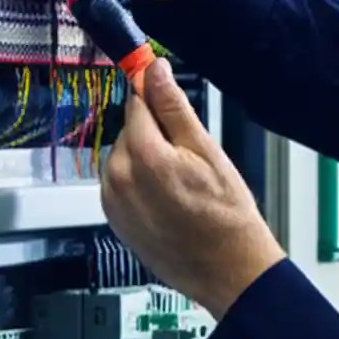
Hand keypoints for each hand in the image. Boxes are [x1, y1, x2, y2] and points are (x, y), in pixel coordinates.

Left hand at [100, 59, 286, 317]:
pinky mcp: (113, 219)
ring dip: (145, 158)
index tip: (163, 90)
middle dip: (154, 133)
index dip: (153, 94)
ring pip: (123, 156)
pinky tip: (167, 197)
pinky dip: (138, 182)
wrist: (226, 268)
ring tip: (180, 181)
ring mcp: (113, 201)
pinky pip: (119, 183)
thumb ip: (174, 108)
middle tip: (188, 154)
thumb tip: (155, 71)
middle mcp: (119, 176)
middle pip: (129, 130)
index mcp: (143, 154)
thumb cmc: (225, 214)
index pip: (137, 102)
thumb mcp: (207, 151)